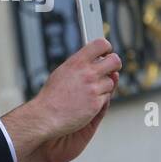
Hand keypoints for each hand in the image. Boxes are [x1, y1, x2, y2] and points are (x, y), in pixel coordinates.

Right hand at [2, 40, 119, 157]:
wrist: (45, 116)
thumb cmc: (51, 96)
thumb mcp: (61, 73)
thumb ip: (79, 65)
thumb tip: (96, 59)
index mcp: (76, 63)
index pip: (100, 45)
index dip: (106, 47)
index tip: (106, 53)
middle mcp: (87, 73)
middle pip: (114, 61)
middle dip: (115, 64)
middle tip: (110, 69)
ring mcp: (93, 88)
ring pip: (111, 82)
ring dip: (104, 86)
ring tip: (87, 92)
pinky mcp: (97, 103)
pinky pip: (106, 98)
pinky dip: (99, 100)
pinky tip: (86, 103)